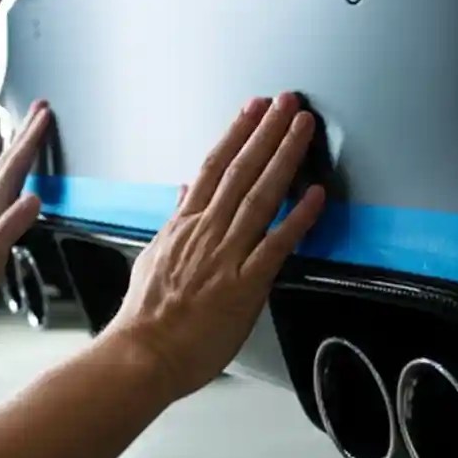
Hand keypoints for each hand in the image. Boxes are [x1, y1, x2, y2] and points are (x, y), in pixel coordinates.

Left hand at [0, 100, 51, 307]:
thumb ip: (12, 224)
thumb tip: (35, 198)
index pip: (17, 164)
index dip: (32, 138)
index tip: (45, 115)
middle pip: (10, 156)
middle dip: (27, 129)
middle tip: (40, 106)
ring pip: (6, 165)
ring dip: (20, 143)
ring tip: (30, 128)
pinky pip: (3, 178)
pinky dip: (13, 164)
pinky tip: (15, 169)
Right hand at [105, 92, 325, 398]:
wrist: (142, 355)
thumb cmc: (145, 318)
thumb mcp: (151, 257)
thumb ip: (173, 222)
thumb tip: (183, 194)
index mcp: (184, 226)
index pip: (214, 167)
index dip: (237, 133)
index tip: (254, 109)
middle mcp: (207, 233)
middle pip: (242, 170)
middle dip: (267, 131)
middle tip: (288, 102)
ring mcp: (227, 255)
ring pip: (260, 195)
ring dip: (284, 157)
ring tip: (302, 129)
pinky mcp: (245, 284)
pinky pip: (277, 244)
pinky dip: (298, 218)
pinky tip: (315, 195)